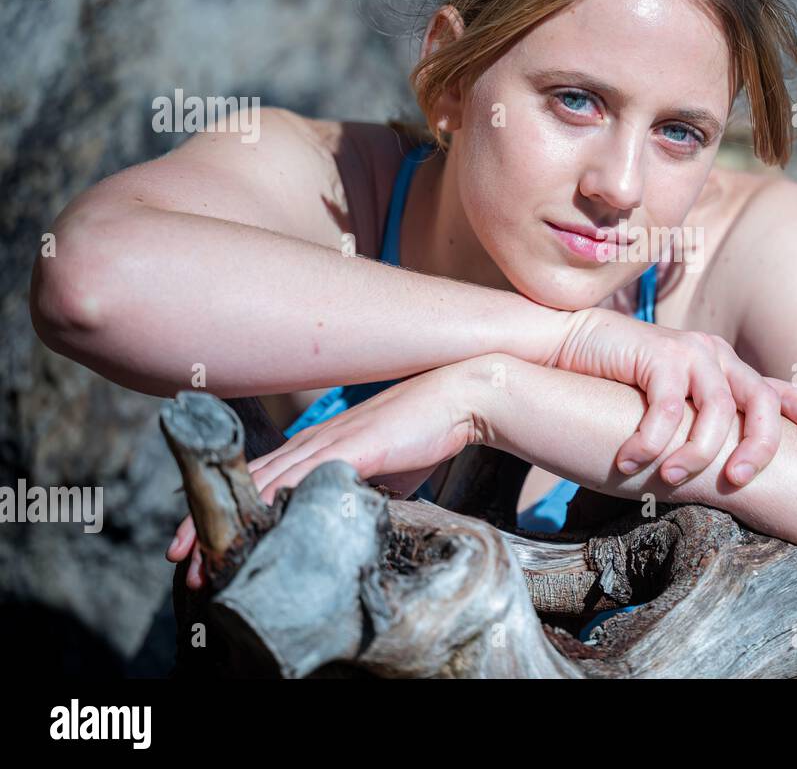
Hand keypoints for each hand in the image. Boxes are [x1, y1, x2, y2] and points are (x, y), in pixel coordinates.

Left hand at [165, 363, 478, 589]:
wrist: (463, 397)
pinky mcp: (355, 446)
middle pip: (250, 481)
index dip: (229, 508)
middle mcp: (317, 441)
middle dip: (209, 517)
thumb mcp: (389, 473)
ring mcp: (333, 441)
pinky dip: (274, 499)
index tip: (200, 538)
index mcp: (322, 446)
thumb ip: (365, 491)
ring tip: (201, 554)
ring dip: (231, 519)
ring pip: (267, 483)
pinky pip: (305, 475)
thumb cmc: (430, 432)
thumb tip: (356, 518)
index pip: (262, 479)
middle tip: (177, 554)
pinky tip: (254, 522)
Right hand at [551, 308, 796, 487]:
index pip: (781, 395)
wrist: (564, 349)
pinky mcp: (657, 352)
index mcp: (726, 371)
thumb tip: (723, 484)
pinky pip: (668, 407)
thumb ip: (697, 433)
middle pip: (764, 405)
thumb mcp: (668, 414)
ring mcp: (690, 351)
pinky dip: (653, 441)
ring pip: (718, 411)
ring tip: (670, 479)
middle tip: (739, 480)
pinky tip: (632, 460)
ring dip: (697, 453)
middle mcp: (716, 357)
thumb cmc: (614, 393)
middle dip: (760, 448)